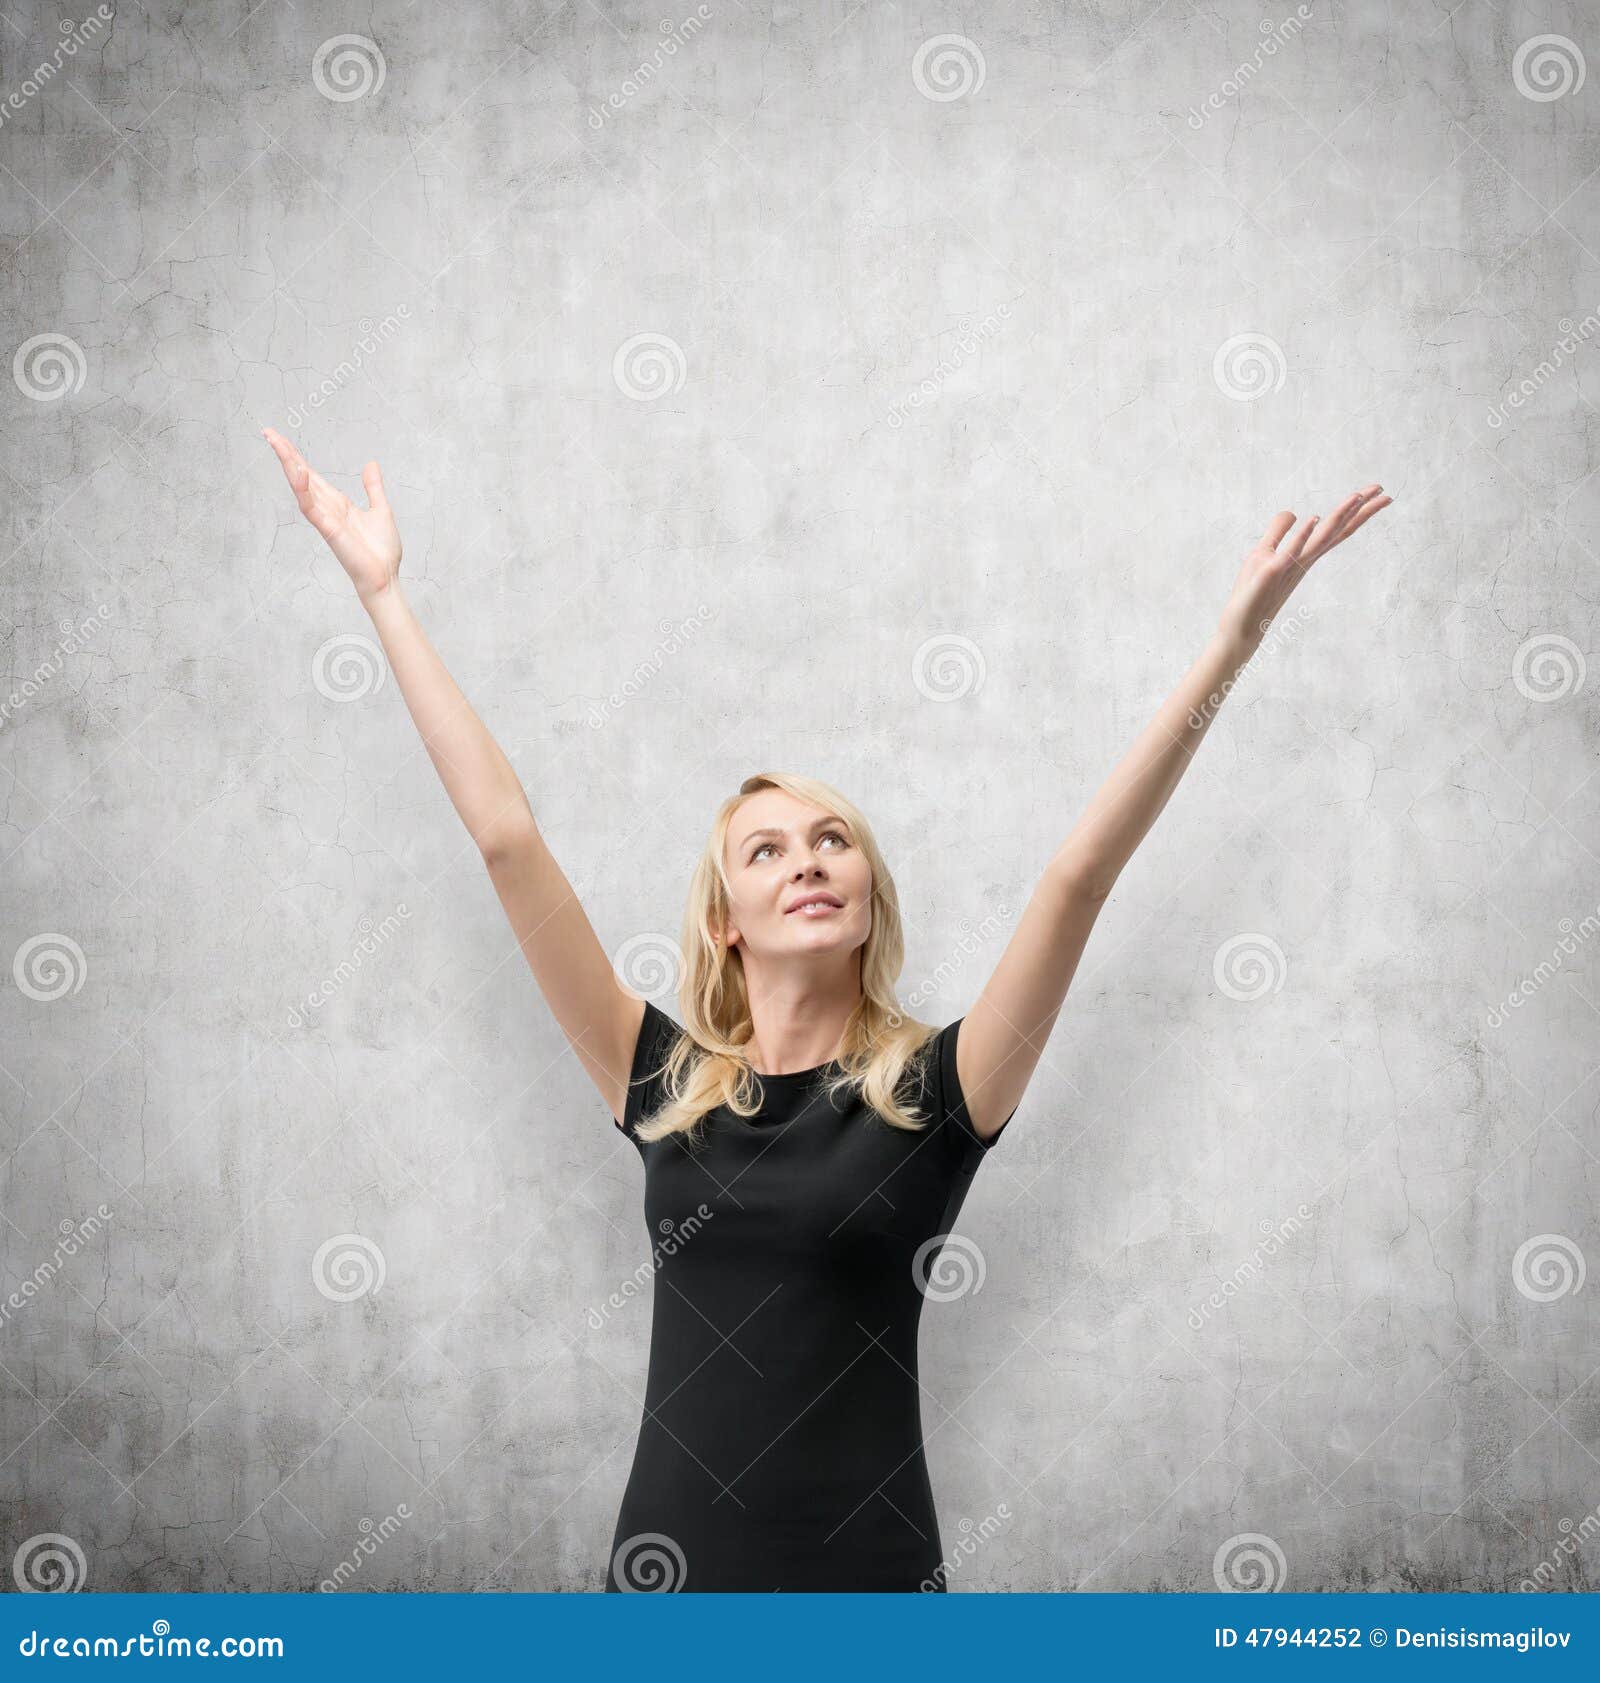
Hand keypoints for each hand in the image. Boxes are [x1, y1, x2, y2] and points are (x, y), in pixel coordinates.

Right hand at [262, 426, 400, 603]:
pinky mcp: (329, 530)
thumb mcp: (381, 510)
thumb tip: (371, 464)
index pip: (312, 475)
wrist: (385, 578)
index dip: (296, 456)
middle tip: (268, 432)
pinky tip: (299, 472)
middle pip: (301, 476)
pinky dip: (304, 491)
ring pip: (302, 488)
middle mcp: (328, 509)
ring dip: (290, 467)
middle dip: (285, 454)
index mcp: (338, 503)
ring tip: (277, 444)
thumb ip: (373, 487)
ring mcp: (326, 519)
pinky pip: (312, 508)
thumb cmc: (382, 552)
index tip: (280, 438)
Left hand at [1218, 483, 1392, 649]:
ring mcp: (1291, 566)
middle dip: (1361, 510)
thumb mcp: (1264, 553)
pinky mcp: (1272, 571)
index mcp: (1305, 554)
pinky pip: (1291, 551)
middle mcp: (1304, 560)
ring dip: (1339, 516)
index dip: (1357, 511)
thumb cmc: (1252, 593)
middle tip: (1384, 490)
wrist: (1241, 627)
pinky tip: (1313, 518)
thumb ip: (1278, 531)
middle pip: (1337, 531)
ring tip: (1358, 496)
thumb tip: (1294, 512)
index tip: (1378, 492)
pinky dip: (1303, 535)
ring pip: (1321, 538)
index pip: (1336, 529)